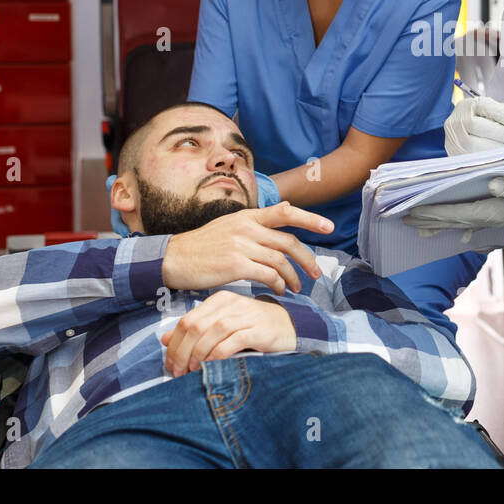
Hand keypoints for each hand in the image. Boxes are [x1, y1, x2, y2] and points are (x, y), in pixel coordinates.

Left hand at [161, 291, 296, 376]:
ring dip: (196, 356)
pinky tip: (209, 366)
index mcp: (218, 300)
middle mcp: (230, 305)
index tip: (169, 362)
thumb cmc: (251, 326)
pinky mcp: (256, 331)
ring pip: (210, 335)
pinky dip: (216, 356)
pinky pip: (230, 343)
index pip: (187, 321)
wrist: (287, 325)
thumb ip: (195, 329)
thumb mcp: (221, 323)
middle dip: (181, 352)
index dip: (174, 344)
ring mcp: (244, 316)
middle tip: (176, 371)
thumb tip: (164, 339)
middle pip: (195, 328)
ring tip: (190, 371)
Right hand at [163, 202, 329, 294]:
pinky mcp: (236, 265)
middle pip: (288, 242)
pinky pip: (267, 275)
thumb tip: (284, 213)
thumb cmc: (203, 245)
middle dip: (307, 258)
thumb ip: (256, 222)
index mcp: (247, 216)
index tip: (329, 227)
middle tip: (316, 272)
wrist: (175, 258)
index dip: (310, 219)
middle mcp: (247, 228)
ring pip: (280, 261)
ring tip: (297, 287)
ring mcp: (241, 246)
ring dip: (293, 277)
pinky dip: (278, 284)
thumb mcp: (230, 225)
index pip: (285, 212)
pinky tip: (279, 290)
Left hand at [403, 177, 503, 236]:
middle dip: (429, 220)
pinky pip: (477, 222)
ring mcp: (499, 219)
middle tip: (404, 221)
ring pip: (463, 222)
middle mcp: (492, 217)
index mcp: (493, 210)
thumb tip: (491, 184)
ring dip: (441, 224)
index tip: (409, 214)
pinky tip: (460, 231)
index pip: (455, 212)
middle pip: (453, 219)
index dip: (431, 213)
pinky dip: (463, 225)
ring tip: (422, 228)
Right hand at [444, 97, 503, 155]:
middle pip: (483, 127)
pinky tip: (501, 157)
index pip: (489, 108)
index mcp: (471, 105)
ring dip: (499, 149)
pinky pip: (474, 159)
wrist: (462, 134)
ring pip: (477, 146)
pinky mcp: (456, 154)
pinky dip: (491, 159)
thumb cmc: (486, 121)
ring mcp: (455, 139)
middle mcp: (459, 120)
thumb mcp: (499, 110)